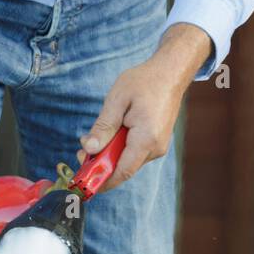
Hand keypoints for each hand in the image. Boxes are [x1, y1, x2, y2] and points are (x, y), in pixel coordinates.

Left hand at [77, 23, 211, 191]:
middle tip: (83, 147)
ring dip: (109, 153)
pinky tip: (113, 132)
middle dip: (100, 163)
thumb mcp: (117, 100)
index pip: (122, 172)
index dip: (101, 180)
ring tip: (98, 133)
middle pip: (123, 168)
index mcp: (146, 139)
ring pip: (127, 161)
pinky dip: (119, 148)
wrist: (170, 73)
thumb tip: (89, 149)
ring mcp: (158, 146)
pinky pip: (134, 153)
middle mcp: (156, 148)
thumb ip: (103, 127)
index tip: (83, 180)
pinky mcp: (157, 142)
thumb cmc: (144, 82)